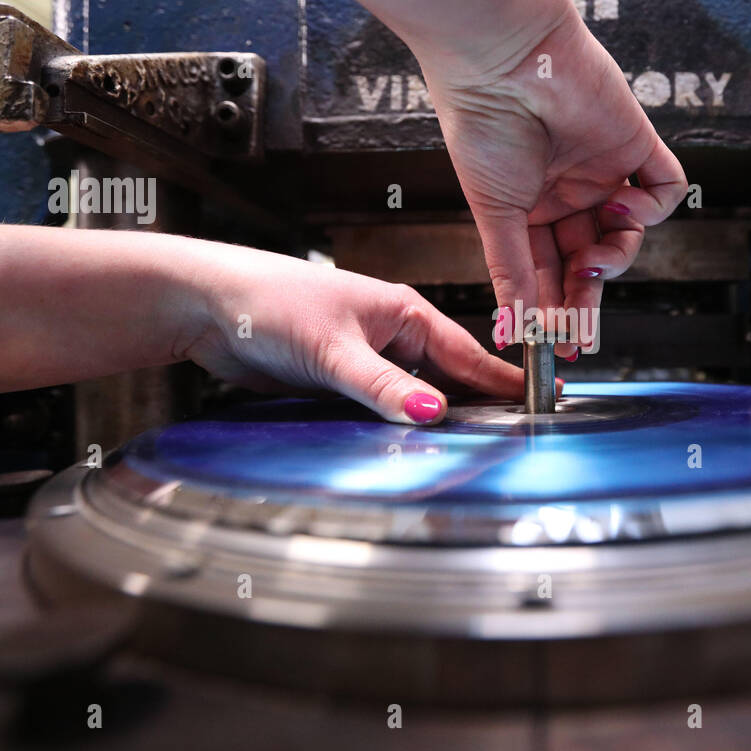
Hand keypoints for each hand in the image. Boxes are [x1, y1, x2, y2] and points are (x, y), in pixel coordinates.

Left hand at [183, 247, 524, 424]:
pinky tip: (413, 443)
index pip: (468, 353)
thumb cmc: (268, 302)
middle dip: (479, 406)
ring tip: (474, 448)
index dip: (505, 379)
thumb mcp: (334, 350)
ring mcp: (367, 358)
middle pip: (448, 379)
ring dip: (436, 418)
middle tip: (516, 435)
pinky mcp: (341, 380)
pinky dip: (400, 423)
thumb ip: (383, 386)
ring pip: (416, 395)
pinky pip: (384, 407)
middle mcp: (391, 334)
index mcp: (404, 313)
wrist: (207, 306)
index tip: (543, 399)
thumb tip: (433, 414)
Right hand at [422, 12, 687, 357]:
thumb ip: (510, 273)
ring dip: (615, 257)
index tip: (554, 344)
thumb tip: (512, 327)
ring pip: (629, 234)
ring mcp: (605, 168)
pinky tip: (620, 204)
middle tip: (579, 331)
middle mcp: (568, 190)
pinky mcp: (637, 142)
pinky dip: (651, 208)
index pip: (550, 268)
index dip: (555, 307)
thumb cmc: (482, 123)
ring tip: (591, 257)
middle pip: (590, 259)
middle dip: (586, 297)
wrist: (500, 57)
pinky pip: (666, 188)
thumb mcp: (494, 214)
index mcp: (528, 206)